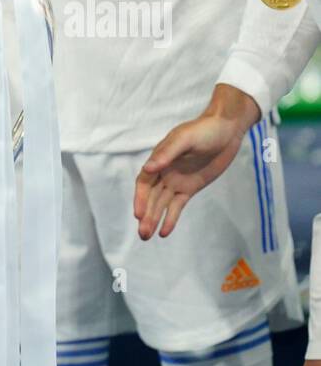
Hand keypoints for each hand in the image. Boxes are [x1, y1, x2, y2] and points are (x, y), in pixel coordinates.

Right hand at [133, 85, 260, 239]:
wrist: (227, 129)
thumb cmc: (204, 129)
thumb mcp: (185, 139)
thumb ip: (167, 153)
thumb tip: (148, 168)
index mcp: (159, 160)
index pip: (144, 183)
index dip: (140, 199)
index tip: (139, 214)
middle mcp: (164, 173)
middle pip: (150, 197)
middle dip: (145, 215)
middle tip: (143, 233)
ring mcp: (176, 181)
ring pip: (161, 204)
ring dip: (154, 219)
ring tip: (147, 236)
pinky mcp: (190, 188)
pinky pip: (177, 205)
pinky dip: (170, 218)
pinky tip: (164, 232)